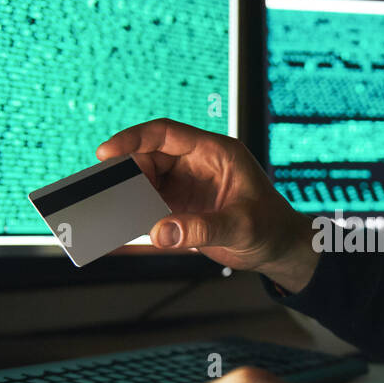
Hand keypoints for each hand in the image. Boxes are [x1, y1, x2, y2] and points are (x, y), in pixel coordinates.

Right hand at [97, 118, 317, 292]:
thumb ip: (202, 228)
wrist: (279, 248)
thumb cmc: (270, 229)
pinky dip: (135, 210)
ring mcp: (187, 184)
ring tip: (110, 206)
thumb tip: (159, 232)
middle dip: (126, 170)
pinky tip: (122, 221)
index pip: (167, 134)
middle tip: (104, 189)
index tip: (107, 151)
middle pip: (150, 155)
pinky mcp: (181, 206)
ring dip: (128, 192)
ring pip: (146, 179)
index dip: (135, 138)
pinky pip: (150, 202)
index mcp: (216, 152)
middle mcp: (198, 163)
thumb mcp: (241, 227)